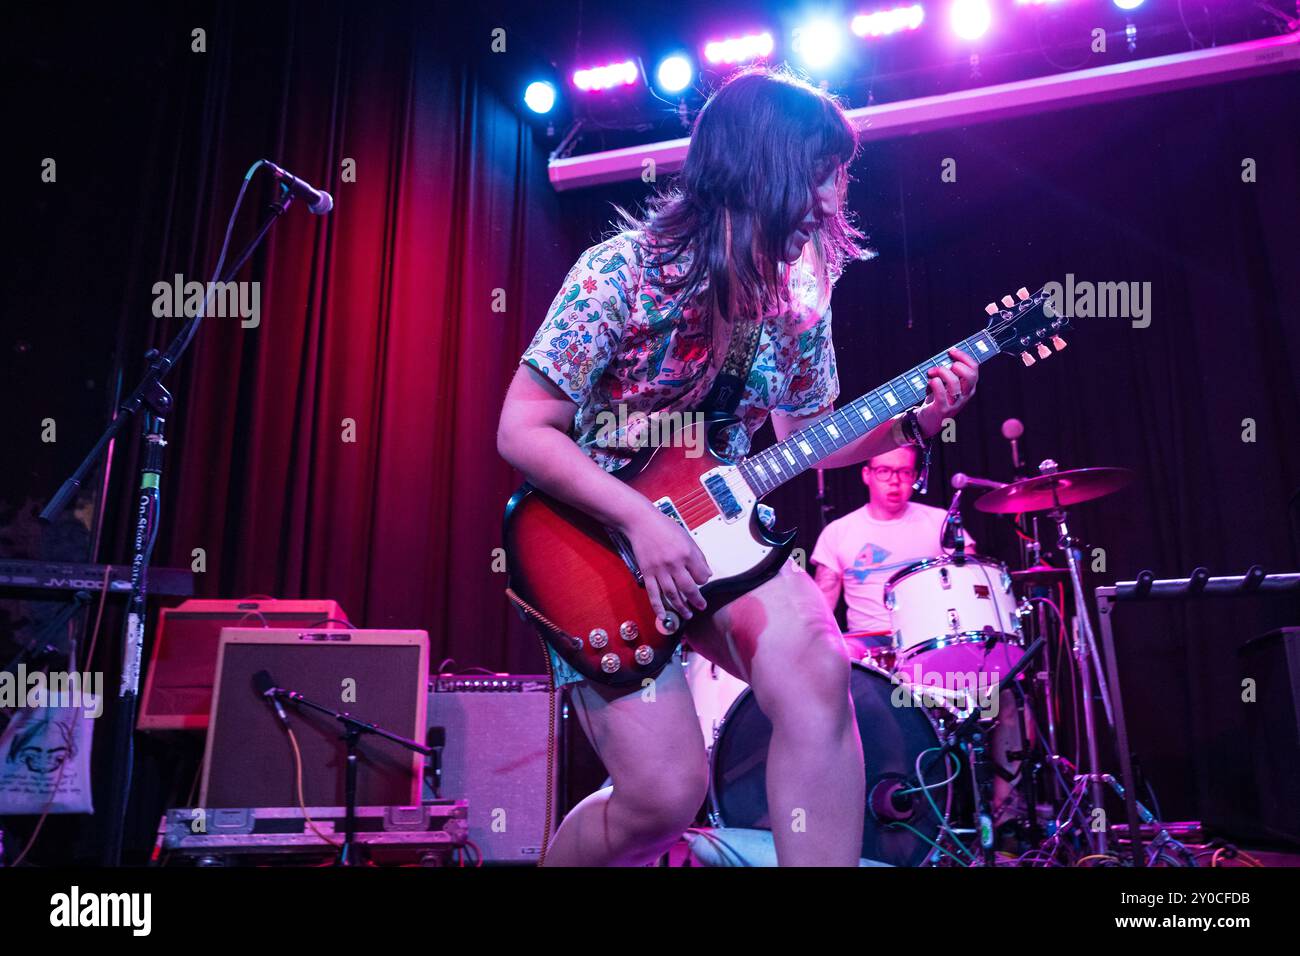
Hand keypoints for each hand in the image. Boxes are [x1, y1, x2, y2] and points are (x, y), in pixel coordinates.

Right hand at [621, 506, 711, 624]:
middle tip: (701, 607)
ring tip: (687, 615)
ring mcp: (659, 570)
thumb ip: (698, 556)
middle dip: (696, 600)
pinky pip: (653, 593)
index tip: (701, 580)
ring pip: (672, 594)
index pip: (701, 575)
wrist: (641, 522)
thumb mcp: (686, 537)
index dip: (703, 579)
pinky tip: (664, 616)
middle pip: (688, 588)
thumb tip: (706, 573)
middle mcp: (674, 563)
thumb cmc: (664, 527)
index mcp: (686, 553)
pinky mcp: (647, 573)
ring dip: (680, 607)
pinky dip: (658, 606)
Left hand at [916, 348, 978, 437]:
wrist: (928, 422)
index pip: (974, 368)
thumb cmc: (938, 399)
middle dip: (956, 365)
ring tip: (931, 373)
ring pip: (954, 382)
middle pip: (970, 375)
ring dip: (941, 372)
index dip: (963, 356)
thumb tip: (948, 354)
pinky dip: (934, 383)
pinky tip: (930, 382)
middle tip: (942, 367)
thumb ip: (950, 372)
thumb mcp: (948, 385)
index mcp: (969, 388)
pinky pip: (941, 392)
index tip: (951, 351)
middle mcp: (965, 395)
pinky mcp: (943, 409)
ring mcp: (955, 403)